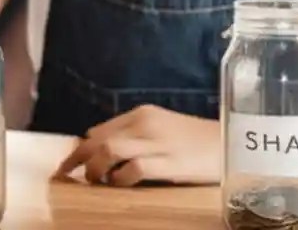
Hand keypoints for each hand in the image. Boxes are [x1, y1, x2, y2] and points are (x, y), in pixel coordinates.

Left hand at [55, 105, 220, 185]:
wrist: (230, 145)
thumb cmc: (195, 140)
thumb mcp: (161, 128)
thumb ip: (132, 133)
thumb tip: (96, 141)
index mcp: (142, 114)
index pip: (100, 129)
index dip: (81, 147)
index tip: (69, 162)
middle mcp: (145, 124)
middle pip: (99, 139)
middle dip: (78, 158)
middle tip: (66, 174)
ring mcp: (156, 143)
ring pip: (109, 150)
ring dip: (95, 168)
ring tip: (94, 181)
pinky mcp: (168, 162)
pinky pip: (133, 169)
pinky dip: (120, 178)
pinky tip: (119, 184)